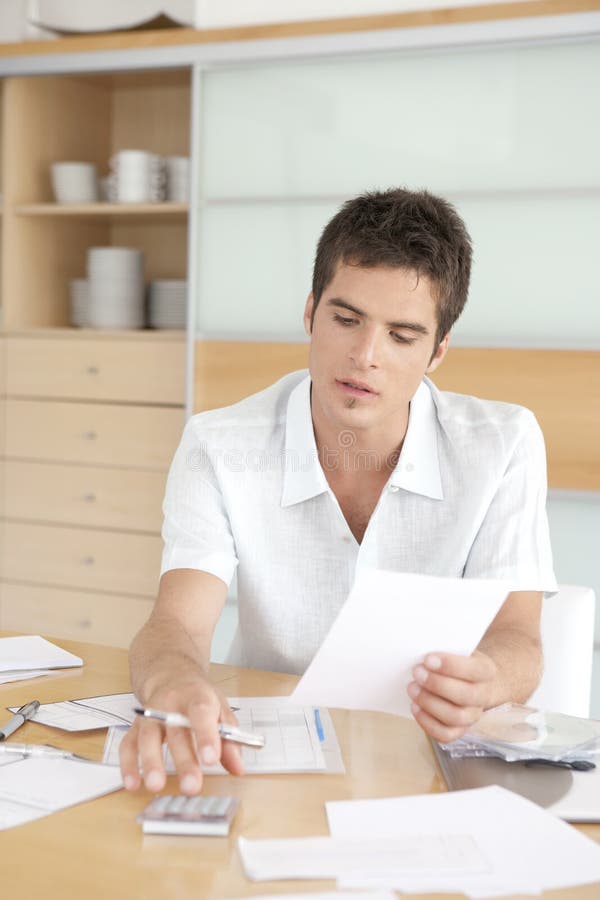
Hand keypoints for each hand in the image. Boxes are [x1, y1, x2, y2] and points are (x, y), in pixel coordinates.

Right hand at [119, 673, 243, 794]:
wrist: (171, 674)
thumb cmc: (198, 695)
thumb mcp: (221, 709)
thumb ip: (230, 739)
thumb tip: (238, 768)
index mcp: (197, 696)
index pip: (201, 713)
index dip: (206, 736)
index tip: (211, 759)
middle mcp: (171, 704)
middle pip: (176, 732)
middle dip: (183, 760)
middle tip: (191, 785)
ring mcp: (150, 714)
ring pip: (147, 737)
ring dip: (151, 763)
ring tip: (156, 785)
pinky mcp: (136, 726)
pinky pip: (128, 745)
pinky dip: (128, 765)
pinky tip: (133, 784)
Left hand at [407, 650, 496, 742]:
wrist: (475, 681)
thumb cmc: (461, 662)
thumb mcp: (460, 649)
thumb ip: (447, 649)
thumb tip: (421, 648)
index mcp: (487, 671)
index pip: (475, 670)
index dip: (450, 665)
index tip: (428, 658)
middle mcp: (483, 696)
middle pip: (465, 696)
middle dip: (437, 684)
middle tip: (417, 672)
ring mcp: (473, 715)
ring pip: (455, 717)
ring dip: (429, 703)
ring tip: (412, 688)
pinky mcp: (460, 729)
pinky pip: (445, 734)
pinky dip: (427, 723)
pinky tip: (415, 706)